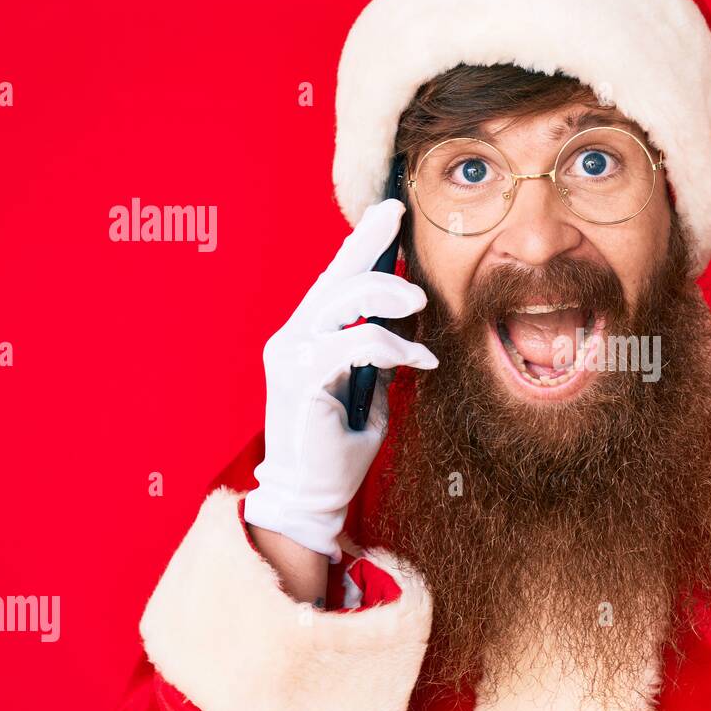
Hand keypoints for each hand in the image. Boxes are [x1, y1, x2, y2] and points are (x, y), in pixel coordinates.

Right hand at [243, 199, 437, 560]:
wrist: (312, 497)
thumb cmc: (337, 449)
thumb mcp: (365, 393)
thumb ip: (374, 358)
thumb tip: (401, 332)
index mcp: (304, 336)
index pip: (332, 280)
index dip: (360, 244)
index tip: (389, 213)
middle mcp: (290, 337)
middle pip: (333, 277)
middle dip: (370, 245)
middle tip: (402, 224)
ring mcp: (290, 354)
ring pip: (341, 301)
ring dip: (386, 296)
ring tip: (420, 305)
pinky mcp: (299, 375)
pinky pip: (353, 344)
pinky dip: (391, 348)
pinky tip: (418, 363)